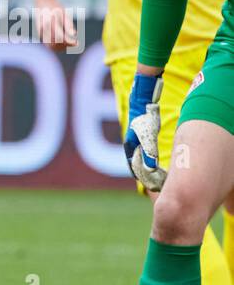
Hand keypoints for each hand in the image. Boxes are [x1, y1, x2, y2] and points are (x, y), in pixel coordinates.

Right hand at [34, 0, 77, 50]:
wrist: (42, 3)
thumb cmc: (55, 7)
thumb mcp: (64, 14)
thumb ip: (69, 25)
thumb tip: (74, 34)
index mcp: (50, 23)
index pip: (59, 38)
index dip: (68, 42)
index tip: (77, 43)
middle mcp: (43, 29)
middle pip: (54, 44)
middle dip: (65, 46)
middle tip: (75, 43)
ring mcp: (40, 33)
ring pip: (50, 46)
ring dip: (61, 48)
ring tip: (70, 44)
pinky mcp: (40, 35)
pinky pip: (48, 44)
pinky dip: (56, 46)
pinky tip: (64, 43)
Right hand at [125, 74, 165, 190]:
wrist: (143, 100)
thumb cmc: (145, 117)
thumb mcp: (149, 135)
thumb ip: (150, 151)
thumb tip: (151, 168)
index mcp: (129, 146)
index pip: (134, 166)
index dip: (142, 177)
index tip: (150, 185)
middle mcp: (130, 144)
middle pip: (137, 163)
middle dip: (144, 173)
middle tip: (155, 181)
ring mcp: (135, 139)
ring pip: (141, 157)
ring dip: (147, 165)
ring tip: (156, 173)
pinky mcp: (142, 134)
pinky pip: (145, 150)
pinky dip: (150, 157)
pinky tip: (157, 158)